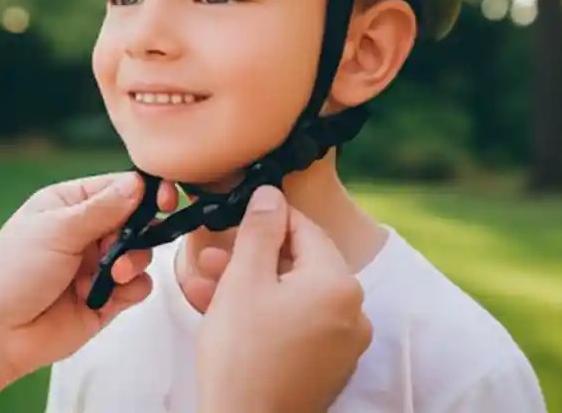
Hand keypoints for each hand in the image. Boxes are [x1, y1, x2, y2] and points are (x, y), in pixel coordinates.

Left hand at [0, 171, 177, 382]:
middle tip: (127, 243)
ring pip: (140, 253)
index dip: (144, 192)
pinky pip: (138, 286)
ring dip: (133, 261)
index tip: (166, 198)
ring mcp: (96, 266)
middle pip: (135, 220)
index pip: (117, 188)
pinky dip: (131, 288)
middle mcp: (84, 232)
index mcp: (67, 204)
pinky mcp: (105, 299)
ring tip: (111, 274)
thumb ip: (104, 208)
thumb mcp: (57, 229)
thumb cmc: (12, 272)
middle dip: (137, 232)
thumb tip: (139, 183)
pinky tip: (108, 294)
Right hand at [197, 185, 371, 412]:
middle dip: (252, 258)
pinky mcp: (329, 367)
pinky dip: (268, 315)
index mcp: (339, 284)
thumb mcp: (243, 280)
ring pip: (295, 296)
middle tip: (209, 259)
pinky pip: (299, 325)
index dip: (266, 220)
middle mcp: (354, 312)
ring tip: (207, 289)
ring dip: (253, 287)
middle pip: (300, 265)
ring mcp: (344, 344)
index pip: (305, 229)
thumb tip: (270, 194)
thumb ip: (259, 231)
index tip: (234, 220)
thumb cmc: (242, 356)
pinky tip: (227, 316)